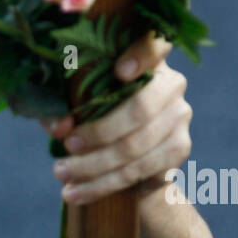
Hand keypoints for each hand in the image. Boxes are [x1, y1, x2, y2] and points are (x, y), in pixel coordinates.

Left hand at [38, 33, 190, 205]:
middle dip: (98, 132)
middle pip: (139, 108)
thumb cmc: (94, 119)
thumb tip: (58, 125)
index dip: (141, 54)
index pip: (154, 44)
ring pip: (135, 146)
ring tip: (61, 174)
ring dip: (93, 166)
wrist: (126, 163)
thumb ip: (63, 107)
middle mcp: (170, 83)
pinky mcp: (179, 148)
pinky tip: (75, 193)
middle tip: (67, 145)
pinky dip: (102, 185)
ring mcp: (179, 116)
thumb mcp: (75, 106)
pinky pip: (138, 171)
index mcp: (144, 60)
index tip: (119, 71)